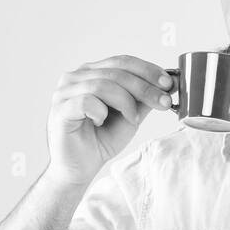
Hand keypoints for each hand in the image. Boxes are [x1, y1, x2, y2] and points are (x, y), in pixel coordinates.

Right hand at [45, 55, 174, 185]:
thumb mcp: (131, 115)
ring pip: (103, 85)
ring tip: (133, 119)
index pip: (122, 62)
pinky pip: (87, 101)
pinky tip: (101, 122)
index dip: (148, 70)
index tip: (169, 83)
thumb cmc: (102, 139)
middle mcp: (76, 77)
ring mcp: (65, 91)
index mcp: (92, 73)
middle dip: (145, 87)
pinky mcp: (60, 108)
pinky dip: (101, 111)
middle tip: (164, 102)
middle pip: (116, 72)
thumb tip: (168, 83)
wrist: (80, 167)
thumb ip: (144, 98)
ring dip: (126, 102)